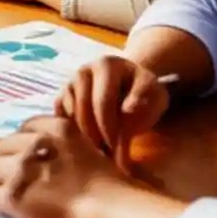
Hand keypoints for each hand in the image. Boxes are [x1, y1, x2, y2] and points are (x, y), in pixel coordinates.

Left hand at [0, 116, 129, 217]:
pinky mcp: (12, 195)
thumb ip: (60, 140)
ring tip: (10, 193)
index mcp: (53, 128)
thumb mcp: (84, 145)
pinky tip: (0, 207)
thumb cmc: (106, 182)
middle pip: (2, 148)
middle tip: (18, 176)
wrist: (109, 208)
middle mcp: (33, 144)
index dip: (24, 143)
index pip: (23, 127)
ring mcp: (20, 169)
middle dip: (8, 161)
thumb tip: (40, 142)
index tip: (29, 156)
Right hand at [54, 56, 169, 172]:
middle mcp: (85, 70)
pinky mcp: (62, 95)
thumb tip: (127, 109)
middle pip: (84, 108)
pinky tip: (88, 139)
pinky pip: (60, 115)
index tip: (121, 145)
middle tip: (109, 152)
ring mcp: (70, 82)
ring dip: (85, 134)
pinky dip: (71, 130)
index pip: (103, 101)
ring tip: (102, 147)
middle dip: (97, 134)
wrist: (128, 87)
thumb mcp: (155, 95)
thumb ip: (145, 100)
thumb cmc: (144, 94)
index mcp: (108, 65)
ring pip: (71, 113)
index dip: (111, 128)